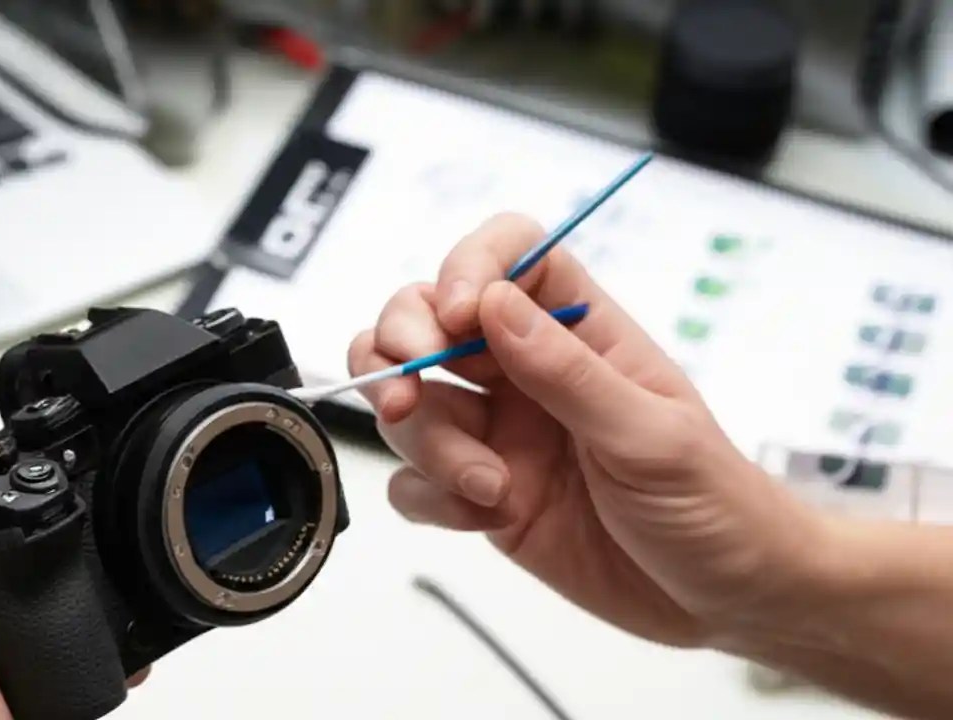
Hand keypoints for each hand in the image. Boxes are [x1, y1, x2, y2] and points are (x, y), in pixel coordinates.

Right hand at [349, 213, 823, 646]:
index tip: (452, 317)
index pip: (511, 257)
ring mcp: (499, 433)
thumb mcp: (650, 438)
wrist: (725, 600)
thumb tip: (494, 302)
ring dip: (426, 442)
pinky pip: (416, 479)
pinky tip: (483, 517)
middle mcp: (528, 373)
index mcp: (581, 335)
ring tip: (488, 487)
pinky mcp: (480, 494)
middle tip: (403, 397)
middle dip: (399, 349)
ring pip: (412, 403)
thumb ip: (567, 373)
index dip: (468, 267)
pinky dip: (430, 496)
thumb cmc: (715, 506)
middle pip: (427, 319)